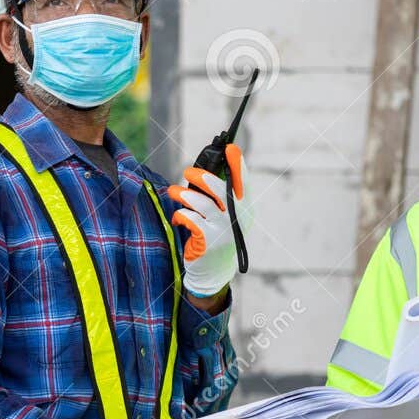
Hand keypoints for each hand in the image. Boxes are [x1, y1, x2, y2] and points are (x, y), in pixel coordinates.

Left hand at [167, 143, 250, 297]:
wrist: (213, 270)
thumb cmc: (216, 235)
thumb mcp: (225, 217)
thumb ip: (220, 197)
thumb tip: (204, 171)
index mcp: (245, 208)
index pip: (244, 183)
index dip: (238, 165)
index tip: (230, 148)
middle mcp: (238, 218)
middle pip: (221, 190)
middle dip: (203, 178)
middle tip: (188, 172)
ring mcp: (224, 230)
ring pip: (203, 204)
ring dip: (185, 195)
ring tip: (173, 191)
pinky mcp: (208, 240)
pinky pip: (191, 219)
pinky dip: (181, 215)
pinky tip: (178, 217)